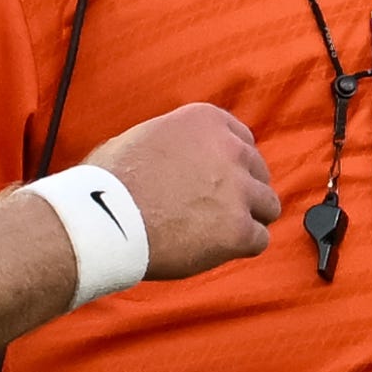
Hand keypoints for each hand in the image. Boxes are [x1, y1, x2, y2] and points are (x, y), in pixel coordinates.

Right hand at [87, 103, 279, 278]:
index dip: (233, 163)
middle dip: (243, 189)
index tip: (220, 178)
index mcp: (207, 121)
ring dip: (250, 217)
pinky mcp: (239, 230)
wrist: (103, 217)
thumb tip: (179, 156)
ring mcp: (238, 191)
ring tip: (221, 231)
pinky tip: (218, 249)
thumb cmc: (110, 180)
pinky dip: (242, 247)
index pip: (243, 139)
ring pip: (268, 205)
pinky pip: (260, 240)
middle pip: (259, 172)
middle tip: (218, 208)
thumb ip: (178, 142)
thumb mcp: (145, 136)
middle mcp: (230, 151)